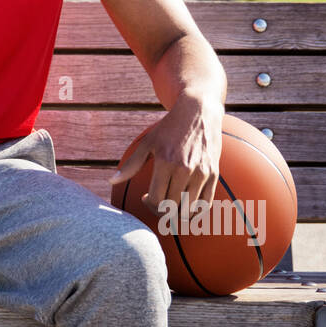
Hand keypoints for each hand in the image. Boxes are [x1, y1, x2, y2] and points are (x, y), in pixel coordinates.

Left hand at [108, 95, 223, 214]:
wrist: (198, 112)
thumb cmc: (169, 128)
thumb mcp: (148, 143)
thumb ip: (130, 165)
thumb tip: (111, 181)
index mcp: (165, 162)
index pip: (156, 199)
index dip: (148, 204)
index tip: (146, 198)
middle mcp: (184, 169)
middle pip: (171, 207)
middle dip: (161, 211)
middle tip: (157, 203)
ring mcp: (201, 173)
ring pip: (188, 209)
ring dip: (177, 214)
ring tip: (171, 206)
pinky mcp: (213, 174)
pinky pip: (205, 204)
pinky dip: (195, 212)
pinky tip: (186, 206)